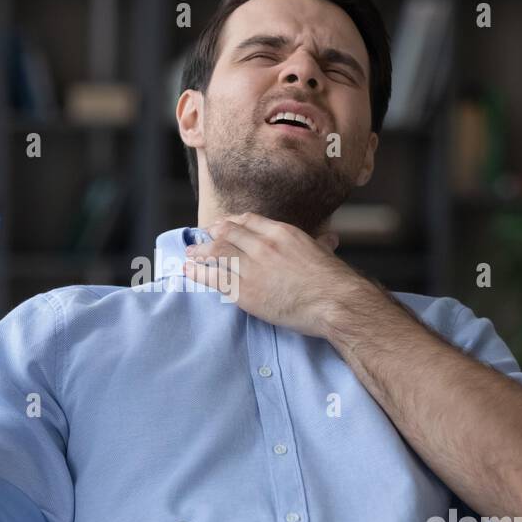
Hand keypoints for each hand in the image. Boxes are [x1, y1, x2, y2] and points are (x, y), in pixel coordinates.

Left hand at [182, 212, 368, 338]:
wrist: (334, 301)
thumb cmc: (333, 281)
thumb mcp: (323, 252)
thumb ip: (317, 244)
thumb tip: (329, 240)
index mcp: (282, 232)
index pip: (248, 220)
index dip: (231, 222)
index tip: (223, 225)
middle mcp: (262, 245)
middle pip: (227, 233)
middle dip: (211, 234)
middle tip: (201, 238)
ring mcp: (251, 268)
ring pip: (216, 252)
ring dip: (199, 252)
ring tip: (189, 254)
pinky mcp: (244, 291)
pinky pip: (214, 278)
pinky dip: (197, 273)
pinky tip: (188, 270)